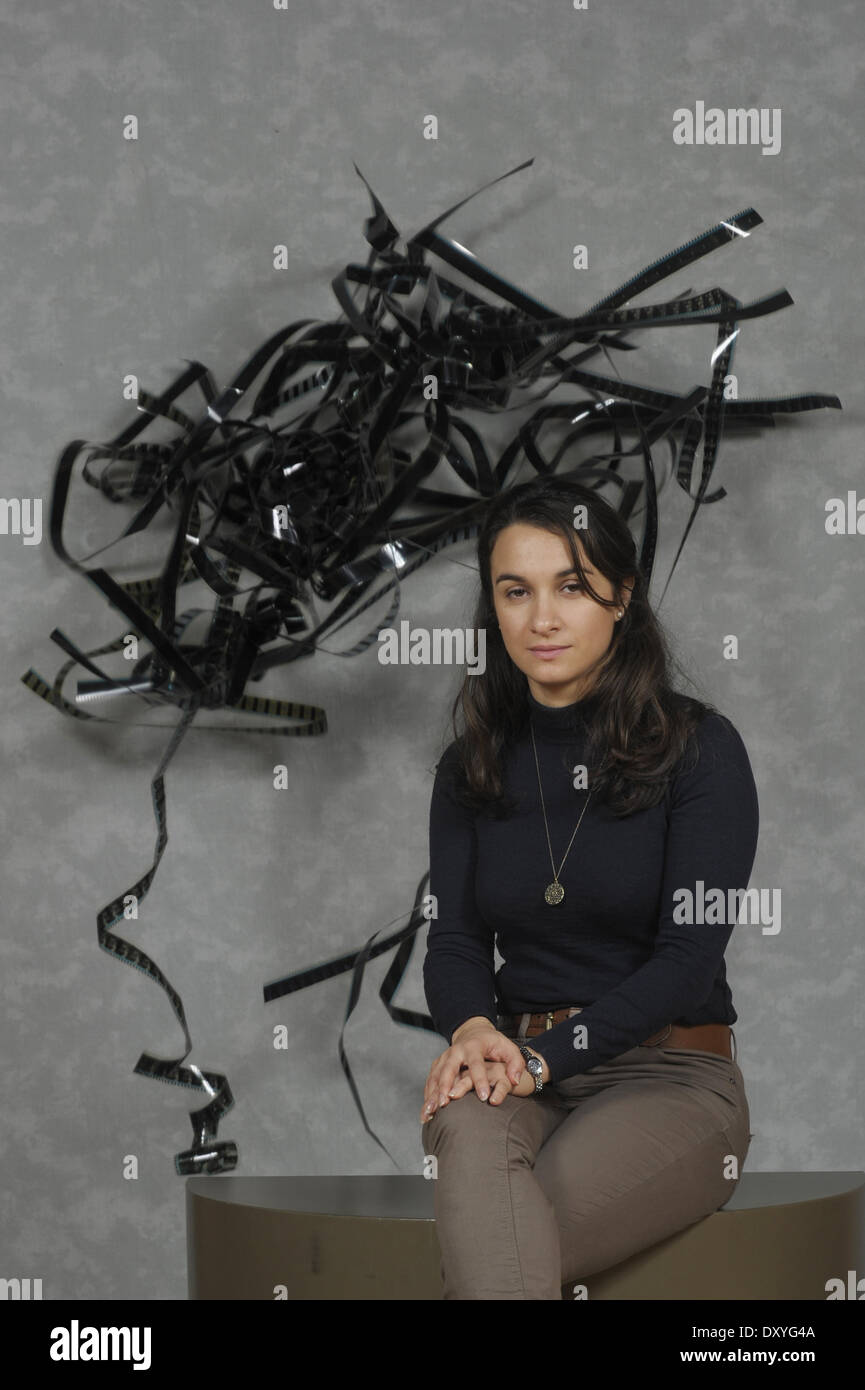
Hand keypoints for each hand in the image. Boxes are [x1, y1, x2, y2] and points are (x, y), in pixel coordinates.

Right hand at [419, 1022, 544, 1121]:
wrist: (473, 1032)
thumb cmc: (493, 1044)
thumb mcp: (509, 1048)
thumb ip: (516, 1063)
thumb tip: (515, 1080)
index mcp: (474, 1046)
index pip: (476, 1064)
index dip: (480, 1080)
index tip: (484, 1097)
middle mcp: (456, 1051)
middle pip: (448, 1069)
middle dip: (445, 1086)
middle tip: (445, 1104)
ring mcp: (444, 1057)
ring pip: (435, 1076)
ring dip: (432, 1094)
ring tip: (430, 1113)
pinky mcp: (438, 1064)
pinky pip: (430, 1080)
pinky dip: (427, 1096)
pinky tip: (427, 1112)